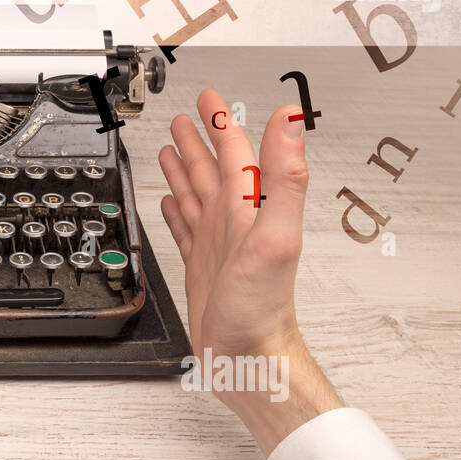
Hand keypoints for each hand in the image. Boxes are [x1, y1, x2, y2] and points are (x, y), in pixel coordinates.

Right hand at [158, 89, 341, 453]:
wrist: (250, 360)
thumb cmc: (262, 309)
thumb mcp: (276, 236)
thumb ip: (285, 177)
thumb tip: (291, 123)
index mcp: (249, 210)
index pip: (235, 153)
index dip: (222, 122)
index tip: (209, 98)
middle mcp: (233, 223)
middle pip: (213, 168)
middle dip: (200, 138)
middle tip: (187, 114)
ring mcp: (217, 246)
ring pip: (196, 194)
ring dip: (184, 168)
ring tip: (171, 147)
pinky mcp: (202, 270)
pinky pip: (185, 230)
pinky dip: (175, 211)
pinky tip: (169, 202)